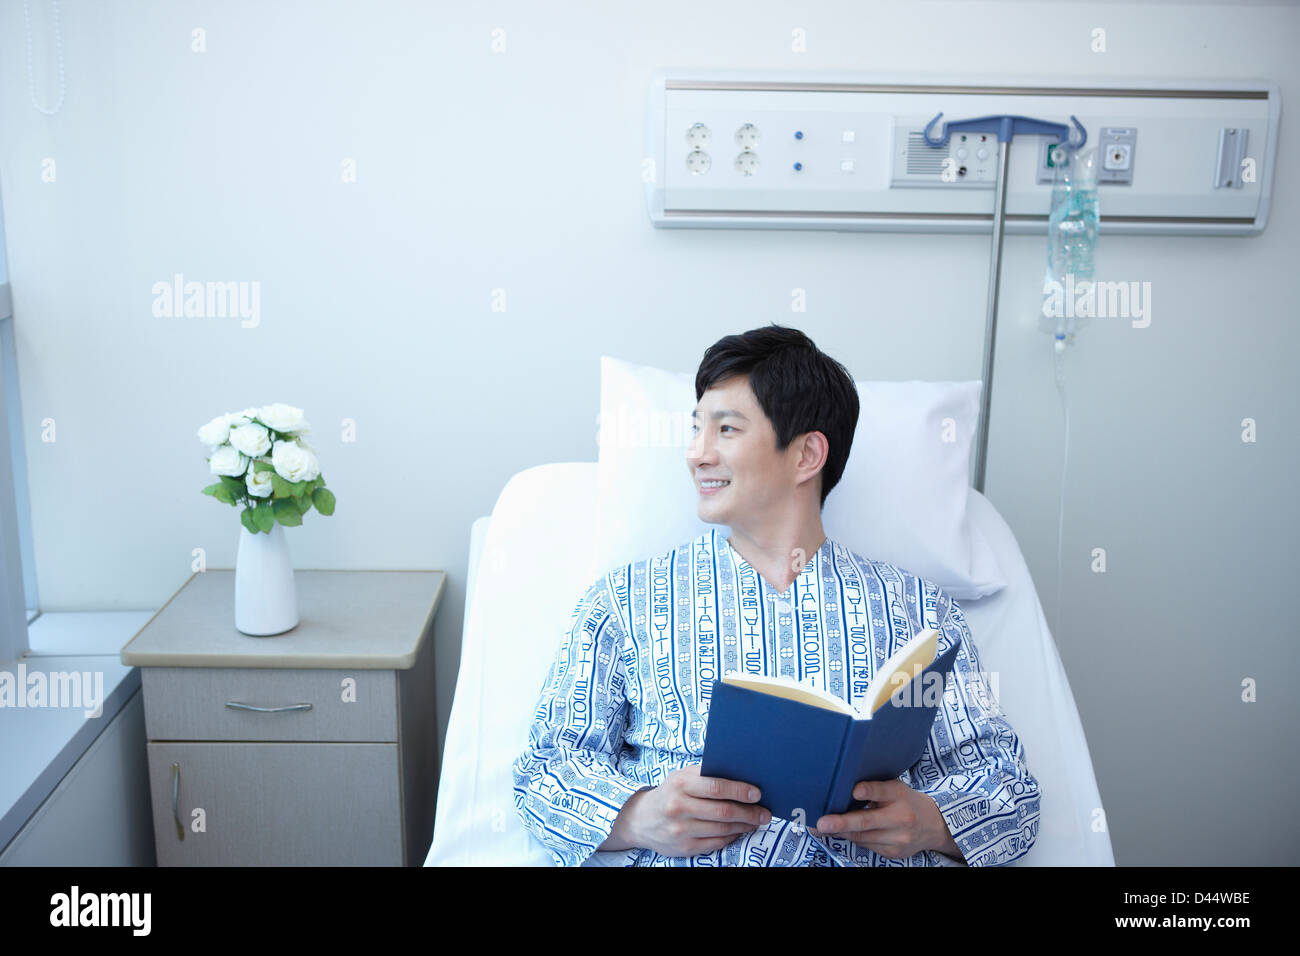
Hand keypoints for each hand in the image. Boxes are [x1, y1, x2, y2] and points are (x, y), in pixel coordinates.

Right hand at [607, 764, 770, 857]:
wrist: (640, 819)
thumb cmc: (669, 792)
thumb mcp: (681, 776)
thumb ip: (706, 774)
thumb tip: (741, 774)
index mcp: (679, 784)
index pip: (715, 787)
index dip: (739, 790)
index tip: (757, 793)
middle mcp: (678, 807)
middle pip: (723, 811)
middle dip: (749, 812)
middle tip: (765, 812)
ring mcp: (680, 830)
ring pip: (722, 829)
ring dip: (744, 826)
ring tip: (756, 821)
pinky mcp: (684, 847)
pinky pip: (716, 842)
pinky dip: (732, 836)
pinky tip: (740, 830)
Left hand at [811, 779, 962, 861]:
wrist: (934, 825)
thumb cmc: (906, 801)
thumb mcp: (895, 788)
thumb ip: (874, 789)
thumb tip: (844, 790)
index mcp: (900, 795)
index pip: (883, 791)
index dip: (868, 791)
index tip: (855, 790)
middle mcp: (901, 818)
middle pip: (867, 821)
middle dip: (842, 823)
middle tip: (822, 823)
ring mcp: (898, 839)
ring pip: (862, 837)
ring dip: (840, 832)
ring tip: (822, 828)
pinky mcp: (894, 853)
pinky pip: (867, 846)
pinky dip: (852, 839)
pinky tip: (840, 832)